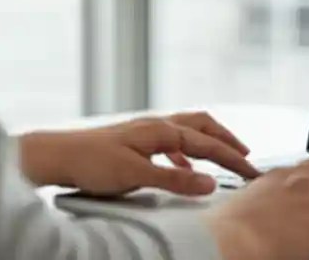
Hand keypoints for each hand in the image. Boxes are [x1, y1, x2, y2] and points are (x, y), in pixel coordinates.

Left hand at [18, 112, 258, 196]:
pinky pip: (170, 142)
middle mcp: (155, 125)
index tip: (253, 172)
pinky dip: (185, 153)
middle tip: (245, 156)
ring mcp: (143, 131)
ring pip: (186, 131)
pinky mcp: (133, 141)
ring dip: (208, 143)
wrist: (55, 155)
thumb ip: (175, 180)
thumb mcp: (136, 175)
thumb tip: (210, 183)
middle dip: (226, 140)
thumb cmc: (90, 162)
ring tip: (222, 158)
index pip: (208, 144)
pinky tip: (183, 169)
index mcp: (161, 130)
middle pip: (202, 125)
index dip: (233, 158)